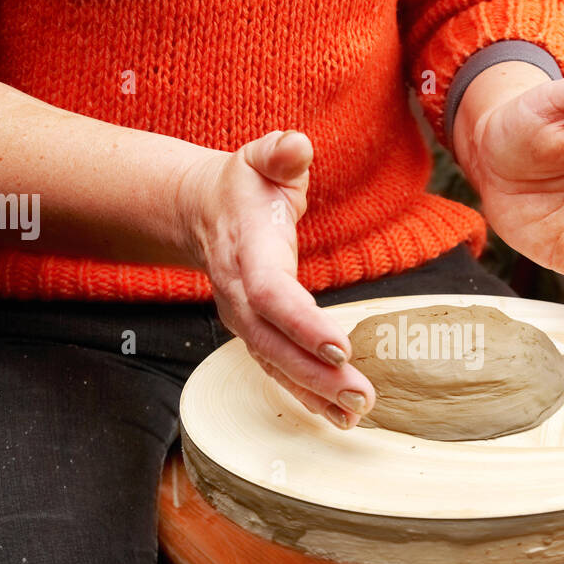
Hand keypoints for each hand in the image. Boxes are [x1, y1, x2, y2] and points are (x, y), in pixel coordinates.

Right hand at [176, 130, 373, 428]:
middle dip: (316, 374)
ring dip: (316, 394)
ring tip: (356, 414)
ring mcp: (244, 320)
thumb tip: (296, 147)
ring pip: (276, 365)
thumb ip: (279, 154)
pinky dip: (307, 396)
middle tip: (362, 395)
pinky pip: (278, 371)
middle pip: (275, 344)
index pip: (273, 295)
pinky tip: (339, 416)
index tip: (341, 345)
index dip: (303, 322)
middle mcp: (241, 296)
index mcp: (247, 254)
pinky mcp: (255, 335)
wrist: (201, 213)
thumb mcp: (261, 158)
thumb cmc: (245, 186)